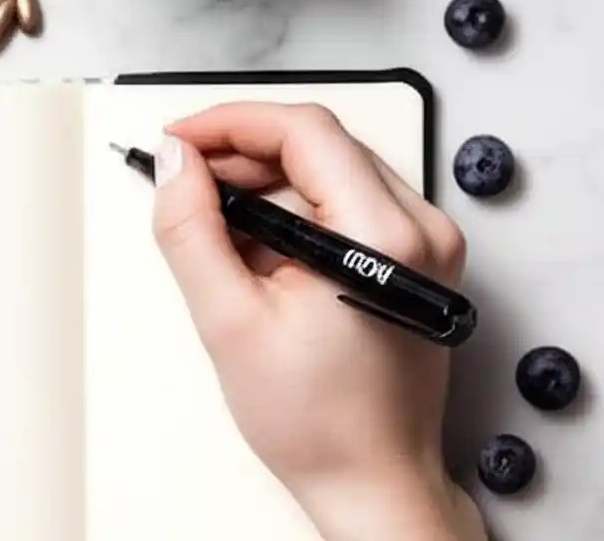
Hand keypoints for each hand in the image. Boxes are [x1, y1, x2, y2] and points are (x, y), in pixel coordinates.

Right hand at [152, 103, 483, 540]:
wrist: (373, 481)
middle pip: (320, 143)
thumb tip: (177, 163)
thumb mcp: (229, 322)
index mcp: (382, 239)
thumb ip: (192, 229)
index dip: (230, 123)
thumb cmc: (319, 424)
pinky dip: (294, 207)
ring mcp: (426, 242)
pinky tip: (256, 246)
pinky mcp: (416, 257)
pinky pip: (348, 200)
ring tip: (214, 222)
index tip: (180, 139)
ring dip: (266, 180)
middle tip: (184, 178)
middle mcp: (421, 229)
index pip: (304, 131)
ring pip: (331, 167)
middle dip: (242, 151)